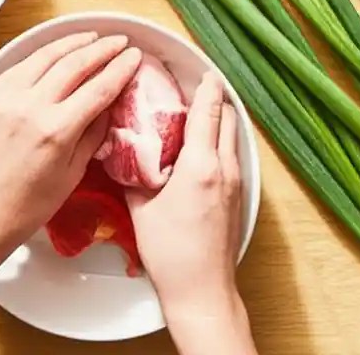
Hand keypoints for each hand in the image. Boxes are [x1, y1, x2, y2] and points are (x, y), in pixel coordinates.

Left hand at [0, 32, 142, 270]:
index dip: (120, 69)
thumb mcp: (71, 176)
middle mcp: (30, 107)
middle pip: (74, 64)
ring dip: (72, 43)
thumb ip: (91, 136)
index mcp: (56, 131)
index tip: (134, 56)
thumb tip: (107, 106)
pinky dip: (41, 54)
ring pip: (45, 57)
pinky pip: (19, 66)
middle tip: (119, 40)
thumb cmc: (26, 208)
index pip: (98, 88)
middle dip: (101, 49)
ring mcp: (4, 99)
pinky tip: (55, 51)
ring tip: (92, 37)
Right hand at [127, 74, 254, 353]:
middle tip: (191, 88)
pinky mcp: (237, 198)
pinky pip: (231, 157)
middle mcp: (225, 169)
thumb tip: (122, 150)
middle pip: (227, 119)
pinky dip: (219, 143)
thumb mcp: (141, 207)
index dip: (205, 86)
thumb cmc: (170, 252)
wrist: (201, 291)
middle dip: (212, 99)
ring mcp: (235, 184)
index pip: (208, 112)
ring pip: (232, 138)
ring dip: (217, 121)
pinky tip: (200, 150)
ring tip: (195, 114)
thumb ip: (133, 172)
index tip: (200, 68)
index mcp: (201, 165)